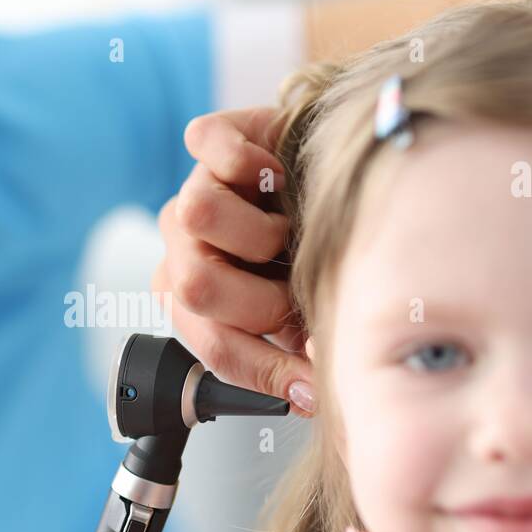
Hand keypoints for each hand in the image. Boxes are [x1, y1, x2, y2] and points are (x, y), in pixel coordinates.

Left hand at [152, 107, 316, 415]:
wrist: (343, 174)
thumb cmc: (322, 252)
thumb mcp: (310, 313)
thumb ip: (302, 352)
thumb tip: (314, 392)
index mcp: (198, 300)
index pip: (213, 345)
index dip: (264, 368)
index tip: (310, 384)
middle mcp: (187, 247)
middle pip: (195, 286)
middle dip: (261, 300)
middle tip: (298, 292)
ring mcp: (196, 189)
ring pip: (194, 214)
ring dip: (259, 232)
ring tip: (292, 233)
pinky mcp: (215, 138)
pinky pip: (207, 143)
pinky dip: (246, 161)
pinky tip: (279, 177)